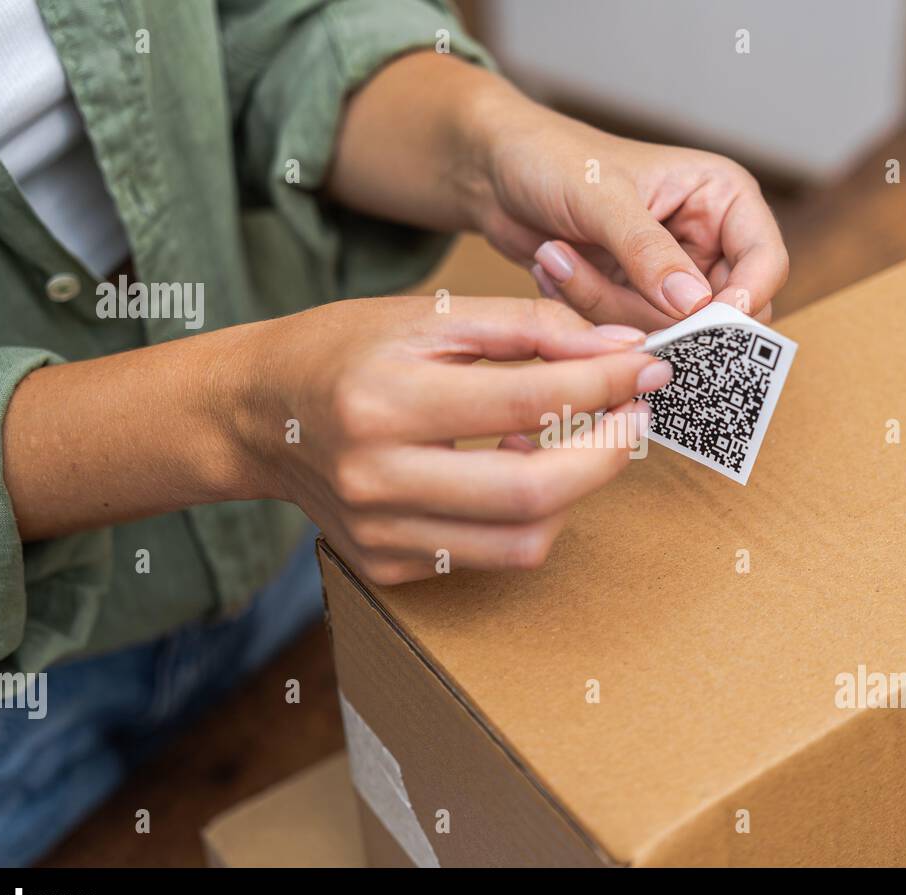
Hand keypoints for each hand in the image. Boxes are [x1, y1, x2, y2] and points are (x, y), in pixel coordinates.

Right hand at [239, 297, 667, 584]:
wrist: (257, 415)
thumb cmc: (343, 351)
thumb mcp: (429, 316)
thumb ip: (529, 326)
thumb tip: (619, 347)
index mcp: (384, 401)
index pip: (529, 401)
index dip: (606, 386)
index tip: (648, 368)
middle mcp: (377, 478)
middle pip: (534, 492)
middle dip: (610, 453)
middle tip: (637, 416)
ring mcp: (380, 534)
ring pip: (521, 541)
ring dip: (575, 492)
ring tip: (578, 441)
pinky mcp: (387, 566)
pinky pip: (487, 556)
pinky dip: (526, 516)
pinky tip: (519, 468)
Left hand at [327, 54, 787, 332]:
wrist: (495, 174)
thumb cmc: (552, 160)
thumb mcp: (603, 199)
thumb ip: (649, 251)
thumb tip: (695, 306)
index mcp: (723, 199)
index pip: (766, 264)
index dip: (742, 303)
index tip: (697, 324)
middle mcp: (709, 242)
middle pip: (718, 316)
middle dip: (653, 311)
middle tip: (601, 280)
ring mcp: (671, 279)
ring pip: (666, 333)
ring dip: (605, 307)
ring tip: (559, 257)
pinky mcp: (634, 305)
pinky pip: (626, 337)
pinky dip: (587, 313)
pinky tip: (558, 269)